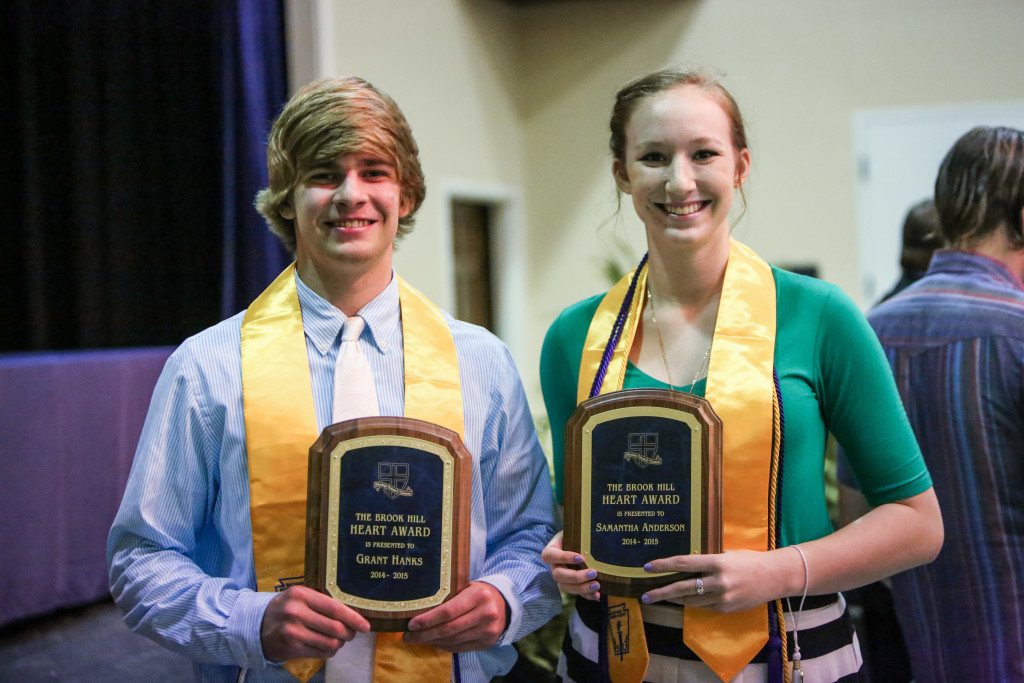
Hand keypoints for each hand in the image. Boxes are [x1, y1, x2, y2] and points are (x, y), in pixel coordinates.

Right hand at [260, 585, 370, 660]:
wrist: (256, 626)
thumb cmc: (285, 608)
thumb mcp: (300, 597)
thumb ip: (322, 601)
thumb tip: (353, 612)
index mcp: (301, 594)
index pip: (335, 607)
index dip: (353, 618)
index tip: (365, 625)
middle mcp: (296, 612)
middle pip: (336, 628)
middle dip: (349, 633)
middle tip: (352, 634)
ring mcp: (293, 632)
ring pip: (330, 643)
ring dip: (340, 644)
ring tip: (339, 640)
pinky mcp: (291, 648)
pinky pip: (321, 653)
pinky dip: (330, 651)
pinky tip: (328, 647)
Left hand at [403, 581, 506, 651]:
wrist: (505, 603)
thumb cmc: (479, 593)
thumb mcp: (467, 587)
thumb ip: (449, 597)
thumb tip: (419, 609)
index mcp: (478, 595)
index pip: (448, 611)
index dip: (428, 620)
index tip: (411, 624)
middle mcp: (485, 613)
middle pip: (449, 629)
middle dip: (425, 634)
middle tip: (408, 636)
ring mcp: (488, 630)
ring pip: (453, 641)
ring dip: (432, 642)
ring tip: (418, 639)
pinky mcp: (487, 642)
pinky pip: (460, 648)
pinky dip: (444, 646)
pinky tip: (434, 643)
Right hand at [540, 531, 600, 600]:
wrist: (581, 543)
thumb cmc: (577, 536)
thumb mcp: (575, 531)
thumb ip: (578, 534)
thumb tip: (592, 532)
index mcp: (551, 551)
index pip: (549, 556)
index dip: (564, 558)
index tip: (581, 557)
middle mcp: (554, 566)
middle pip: (558, 575)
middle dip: (576, 577)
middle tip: (593, 573)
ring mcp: (562, 578)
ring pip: (566, 587)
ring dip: (582, 588)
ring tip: (597, 585)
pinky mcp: (572, 586)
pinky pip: (577, 594)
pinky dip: (587, 596)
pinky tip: (597, 595)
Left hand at [641, 549, 798, 612]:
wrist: (774, 577)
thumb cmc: (749, 560)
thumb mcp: (727, 554)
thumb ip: (707, 560)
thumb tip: (684, 563)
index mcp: (717, 562)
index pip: (684, 563)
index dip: (663, 565)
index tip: (647, 567)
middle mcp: (718, 581)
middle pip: (682, 587)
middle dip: (661, 591)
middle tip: (645, 595)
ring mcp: (722, 598)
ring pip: (690, 601)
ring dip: (673, 599)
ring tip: (659, 596)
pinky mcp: (726, 610)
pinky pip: (703, 607)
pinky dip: (691, 603)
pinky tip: (682, 600)